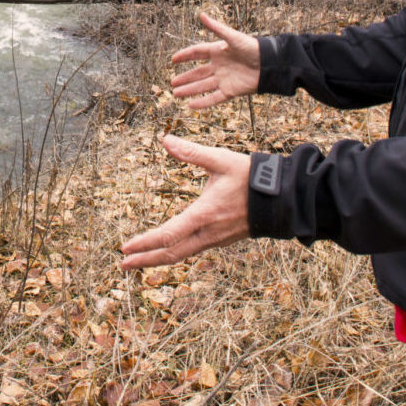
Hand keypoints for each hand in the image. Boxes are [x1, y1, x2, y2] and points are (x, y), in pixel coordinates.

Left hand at [119, 134, 250, 269]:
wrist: (283, 198)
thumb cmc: (252, 178)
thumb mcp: (221, 160)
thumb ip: (192, 152)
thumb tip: (166, 140)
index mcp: (204, 214)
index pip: (168, 235)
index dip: (145, 244)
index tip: (125, 249)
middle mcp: (208, 232)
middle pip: (171, 254)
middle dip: (145, 260)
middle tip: (122, 264)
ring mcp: (215, 239)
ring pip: (182, 255)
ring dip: (158, 258)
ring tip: (138, 260)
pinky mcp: (221, 239)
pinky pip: (192, 250)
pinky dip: (174, 253)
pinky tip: (165, 249)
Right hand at [170, 12, 260, 108]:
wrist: (269, 64)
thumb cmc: (252, 47)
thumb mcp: (232, 37)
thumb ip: (216, 27)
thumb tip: (201, 14)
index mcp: (218, 51)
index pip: (197, 53)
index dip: (185, 55)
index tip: (173, 60)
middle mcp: (219, 66)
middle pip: (198, 73)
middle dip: (185, 78)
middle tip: (172, 83)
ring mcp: (224, 79)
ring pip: (202, 86)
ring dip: (189, 90)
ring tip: (176, 94)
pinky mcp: (231, 91)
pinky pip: (214, 98)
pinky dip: (203, 102)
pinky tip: (191, 105)